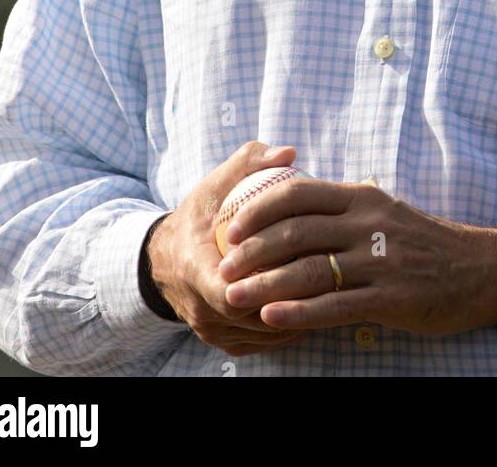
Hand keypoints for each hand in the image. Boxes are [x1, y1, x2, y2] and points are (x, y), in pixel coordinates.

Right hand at [146, 140, 310, 356]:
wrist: (167, 257)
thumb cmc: (200, 216)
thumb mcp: (216, 183)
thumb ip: (250, 162)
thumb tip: (288, 153)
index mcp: (194, 270)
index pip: (230, 290)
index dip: (265, 281)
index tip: (297, 260)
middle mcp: (200, 309)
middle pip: (254, 316)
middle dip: (291, 298)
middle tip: (328, 275)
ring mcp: (211, 331)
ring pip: (263, 333)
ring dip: (296, 315)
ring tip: (329, 291)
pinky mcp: (223, 342)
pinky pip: (262, 343)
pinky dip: (287, 327)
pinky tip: (313, 306)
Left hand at [217, 175, 496, 335]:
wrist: (480, 269)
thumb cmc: (424, 242)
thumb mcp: (383, 211)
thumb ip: (342, 210)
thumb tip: (292, 206)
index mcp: (362, 198)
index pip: (299, 193)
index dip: (259, 208)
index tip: (229, 226)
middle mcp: (368, 224)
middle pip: (297, 231)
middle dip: (252, 249)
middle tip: (222, 265)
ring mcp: (380, 261)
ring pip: (311, 269)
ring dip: (266, 284)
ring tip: (234, 295)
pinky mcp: (392, 298)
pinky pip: (336, 305)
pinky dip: (300, 312)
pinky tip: (273, 319)